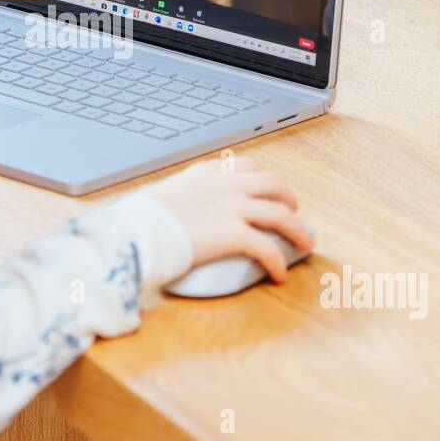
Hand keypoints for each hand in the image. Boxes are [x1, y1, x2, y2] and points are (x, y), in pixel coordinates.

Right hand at [144, 156, 313, 283]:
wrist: (134, 231)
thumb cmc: (138, 219)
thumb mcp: (162, 195)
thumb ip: (180, 197)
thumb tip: (178, 212)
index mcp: (206, 173)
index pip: (246, 166)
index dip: (264, 179)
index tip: (269, 190)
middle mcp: (224, 185)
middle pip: (272, 184)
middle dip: (289, 198)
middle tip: (294, 213)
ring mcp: (231, 207)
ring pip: (281, 213)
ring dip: (298, 229)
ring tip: (305, 243)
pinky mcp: (233, 234)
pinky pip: (267, 247)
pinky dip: (278, 262)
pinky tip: (279, 274)